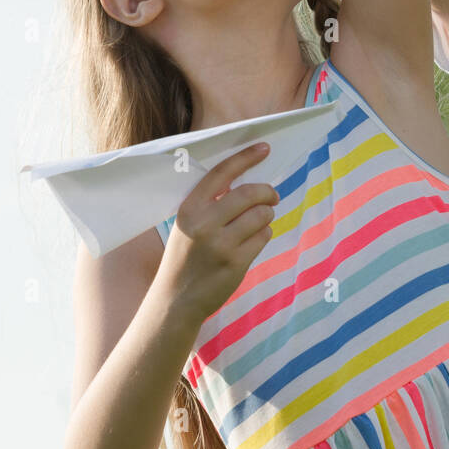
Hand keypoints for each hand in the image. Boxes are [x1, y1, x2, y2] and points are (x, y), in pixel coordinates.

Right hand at [155, 142, 279, 321]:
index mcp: (190, 209)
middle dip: (267, 192)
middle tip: (272, 196)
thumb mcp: (188, 224)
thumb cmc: (186, 256)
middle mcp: (204, 224)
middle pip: (250, 193)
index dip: (245, 158)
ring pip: (262, 215)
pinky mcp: (236, 262)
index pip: (221, 173)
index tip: (264, 148)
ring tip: (258, 222)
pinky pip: (264, 236)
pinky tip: (252, 241)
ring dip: (266, 215)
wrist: (176, 300)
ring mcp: (221, 244)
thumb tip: (246, 182)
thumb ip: (210, 203)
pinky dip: (264, 234)